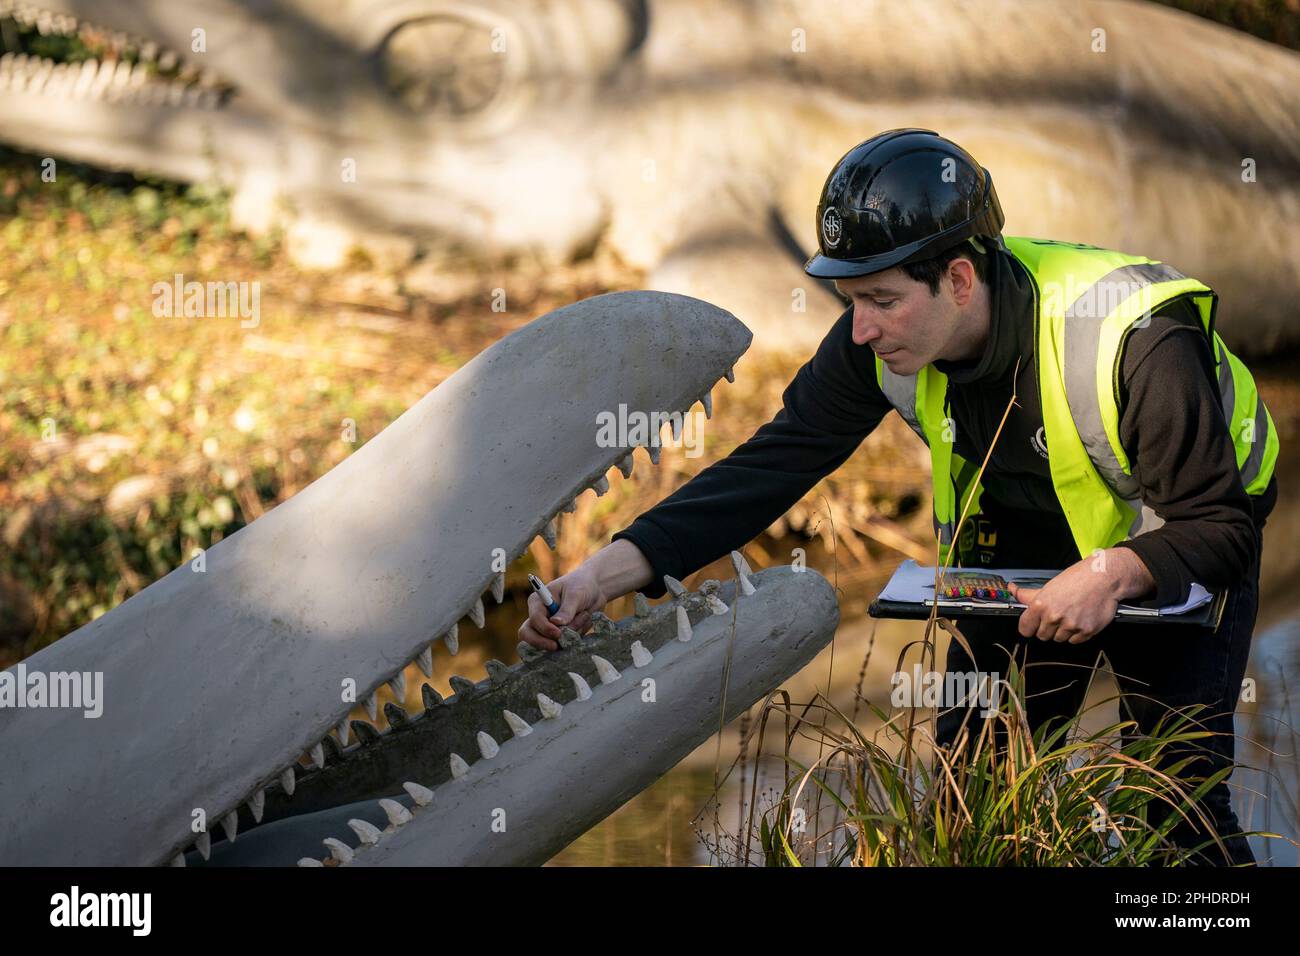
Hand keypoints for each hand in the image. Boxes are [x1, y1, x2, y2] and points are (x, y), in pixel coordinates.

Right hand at [518, 564, 604, 651]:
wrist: (595, 591)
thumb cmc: (582, 585)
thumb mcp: (576, 594)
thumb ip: (567, 609)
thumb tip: (556, 623)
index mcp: (538, 602)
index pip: (534, 619)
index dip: (544, 628)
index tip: (558, 633)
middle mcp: (539, 617)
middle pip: (528, 635)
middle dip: (541, 643)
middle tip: (557, 646)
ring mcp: (548, 628)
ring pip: (548, 642)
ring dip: (567, 637)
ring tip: (584, 617)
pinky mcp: (559, 637)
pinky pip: (564, 645)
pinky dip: (574, 639)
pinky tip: (584, 623)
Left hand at [1007, 558, 1124, 643]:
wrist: (1103, 578)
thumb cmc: (1076, 580)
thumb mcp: (1048, 586)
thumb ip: (1028, 595)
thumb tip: (1012, 589)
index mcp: (1041, 605)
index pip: (1025, 629)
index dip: (1029, 627)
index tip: (1033, 624)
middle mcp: (1054, 616)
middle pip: (1042, 636)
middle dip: (1047, 628)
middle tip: (1057, 615)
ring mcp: (1070, 625)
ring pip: (1059, 639)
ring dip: (1063, 631)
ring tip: (1070, 615)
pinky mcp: (1086, 631)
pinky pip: (1075, 641)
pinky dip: (1077, 633)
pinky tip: (1080, 619)